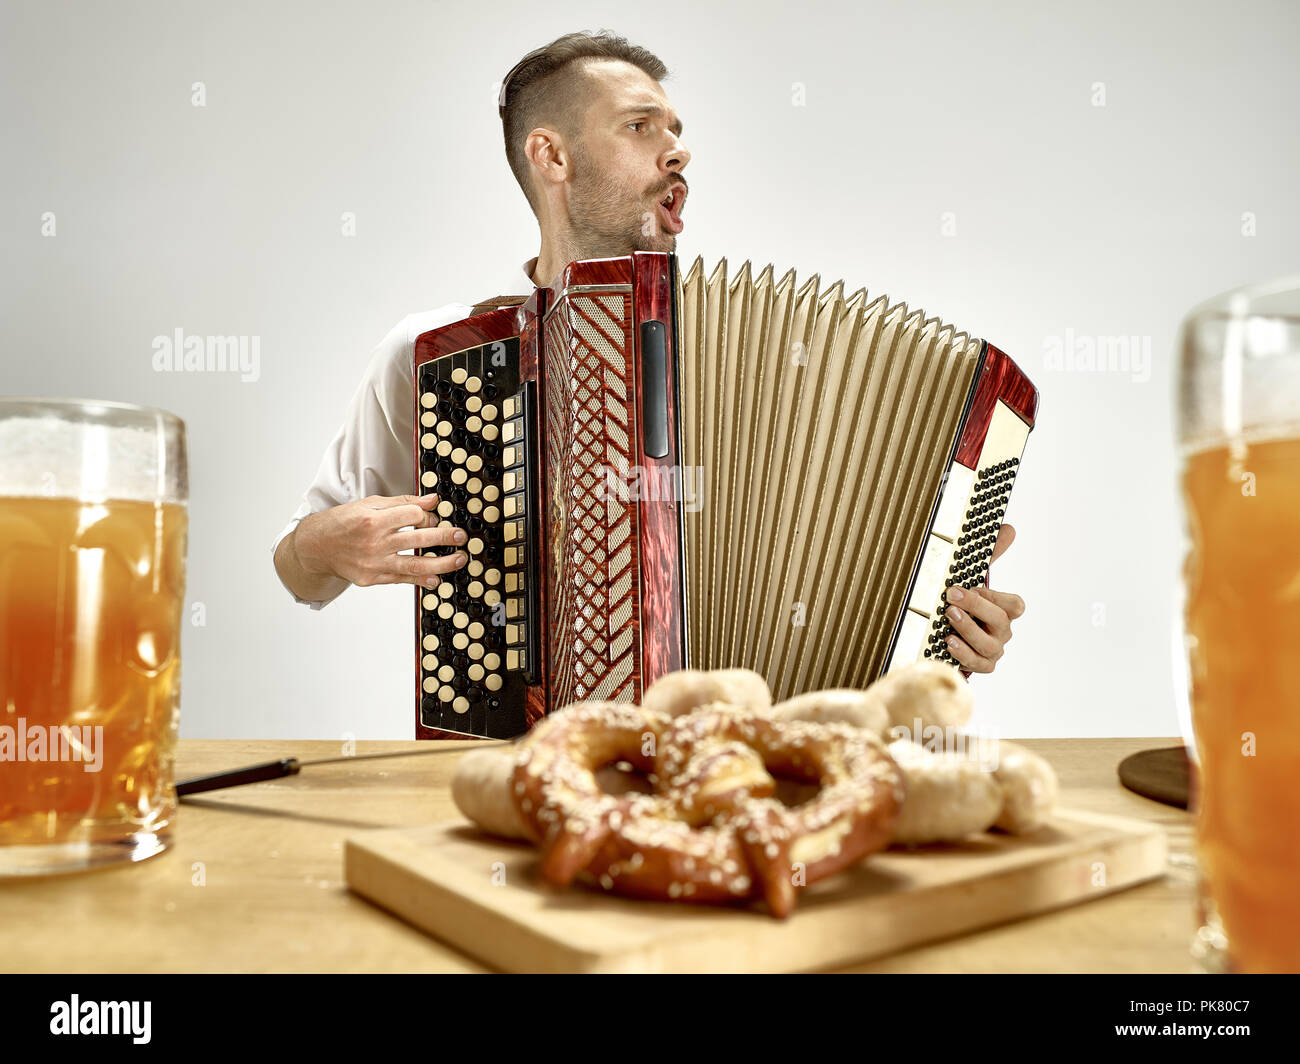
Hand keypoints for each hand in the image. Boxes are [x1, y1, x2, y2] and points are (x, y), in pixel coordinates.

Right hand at [295, 492, 467, 589]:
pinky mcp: (372, 579)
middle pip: (419, 539)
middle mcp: (374, 543)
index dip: (426, 515)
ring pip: (415, 564)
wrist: (316, 548)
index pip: (412, 516)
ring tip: (459, 559)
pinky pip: (402, 580)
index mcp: (373, 520)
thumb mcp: (368, 504)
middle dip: (445, 537)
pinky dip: (421, 581)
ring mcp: (374, 563)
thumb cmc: (342, 522)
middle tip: (461, 536)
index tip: (432, 517)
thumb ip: (401, 502)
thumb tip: (431, 500)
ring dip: (442, 563)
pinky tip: (436, 580)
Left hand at [942, 523, 1024, 674]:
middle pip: (1000, 621)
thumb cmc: (965, 607)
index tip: (975, 586)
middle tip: (951, 596)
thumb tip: (1009, 528)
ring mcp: (992, 651)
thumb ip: (991, 556)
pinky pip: (978, 664)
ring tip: (949, 616)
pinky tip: (949, 643)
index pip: (1015, 605)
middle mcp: (1001, 632)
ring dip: (968, 629)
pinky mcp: (980, 666)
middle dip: (975, 607)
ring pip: (989, 644)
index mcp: (1003, 612)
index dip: (996, 596)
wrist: (944, 638)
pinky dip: (964, 655)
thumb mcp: (974, 579)